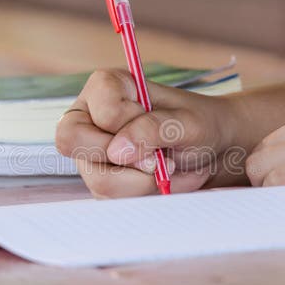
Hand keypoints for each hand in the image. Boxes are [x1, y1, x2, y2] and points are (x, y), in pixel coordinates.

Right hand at [56, 69, 246, 196]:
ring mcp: (91, 151)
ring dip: (141, 182)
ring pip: (97, 178)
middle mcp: (89, 116)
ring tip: (166, 168)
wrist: (210, 150)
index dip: (130, 122)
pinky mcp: (99, 177)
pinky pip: (109, 197)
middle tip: (156, 158)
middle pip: (74, 141)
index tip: (156, 122)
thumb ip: (153, 129)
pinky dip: (142, 193)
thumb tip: (117, 151)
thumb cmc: (198, 125)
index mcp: (106, 87)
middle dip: (124, 158)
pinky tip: (159, 180)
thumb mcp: (187, 122)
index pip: (101, 110)